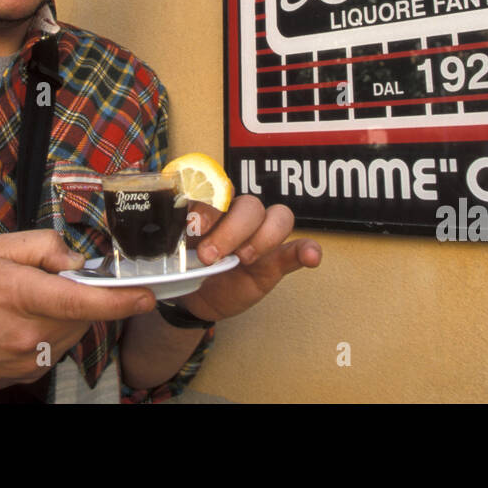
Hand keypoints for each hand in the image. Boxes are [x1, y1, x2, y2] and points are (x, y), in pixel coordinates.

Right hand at [0, 230, 154, 392]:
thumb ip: (44, 246)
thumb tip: (78, 261)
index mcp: (20, 294)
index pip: (81, 300)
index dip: (120, 300)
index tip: (146, 296)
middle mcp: (28, 333)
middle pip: (83, 314)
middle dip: (82, 296)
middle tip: (51, 284)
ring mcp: (27, 360)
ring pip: (73, 333)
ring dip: (68, 317)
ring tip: (30, 305)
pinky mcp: (26, 376)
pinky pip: (57, 350)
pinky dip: (52, 335)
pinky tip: (22, 325)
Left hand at [175, 195, 321, 322]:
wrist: (195, 295)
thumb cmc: (186, 264)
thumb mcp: (175, 250)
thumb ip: (177, 237)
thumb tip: (175, 228)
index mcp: (214, 206)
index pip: (219, 191)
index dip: (211, 206)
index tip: (195, 227)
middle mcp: (240, 215)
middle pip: (250, 205)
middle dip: (231, 230)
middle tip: (210, 257)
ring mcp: (261, 236)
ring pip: (278, 216)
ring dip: (264, 237)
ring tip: (245, 260)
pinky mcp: (276, 260)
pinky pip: (297, 248)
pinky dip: (307, 250)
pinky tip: (311, 256)